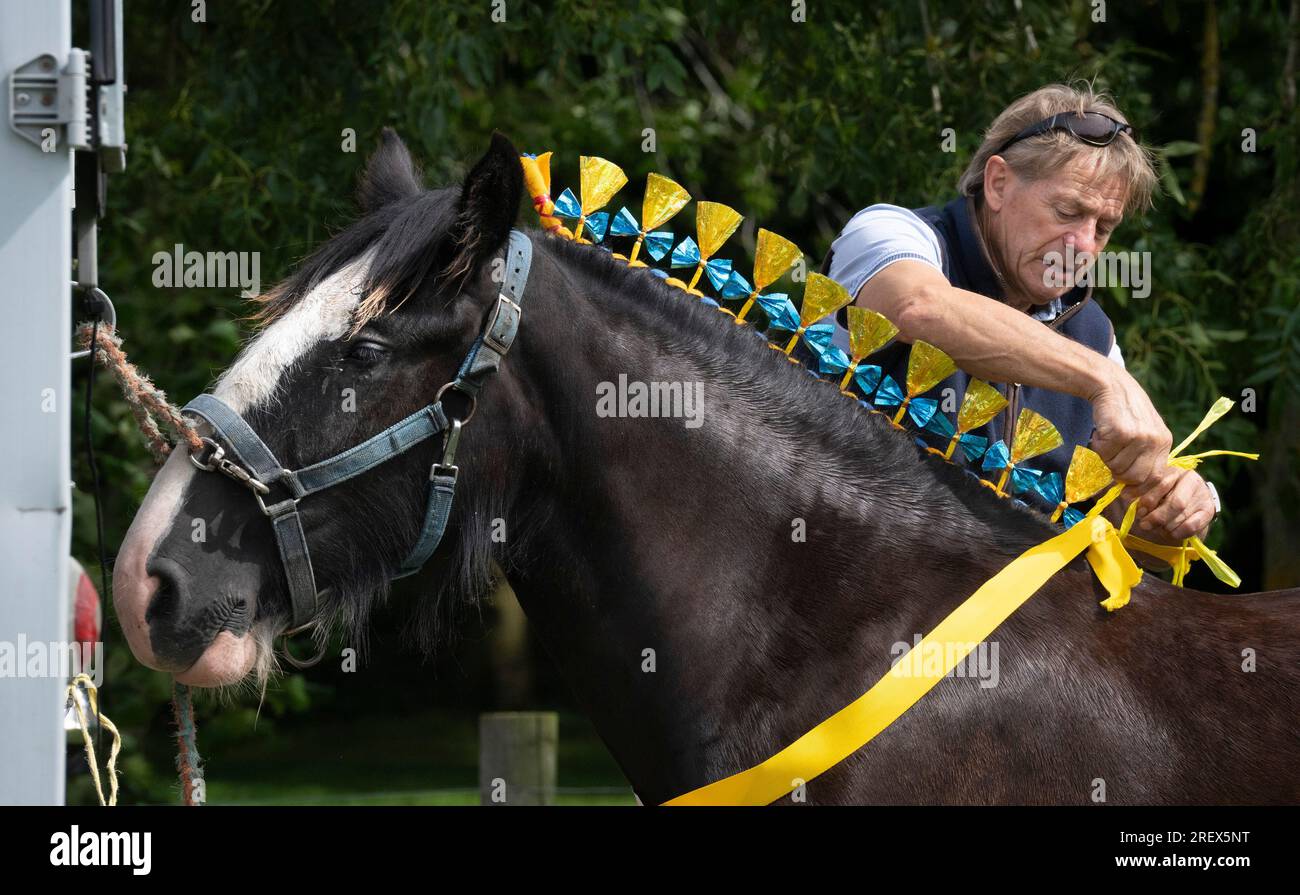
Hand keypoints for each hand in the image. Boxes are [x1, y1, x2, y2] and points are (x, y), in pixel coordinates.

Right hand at [1088, 366, 1172, 487]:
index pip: (1156, 478)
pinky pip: (1104, 455)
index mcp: (1164, 442)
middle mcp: (1155, 441)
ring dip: (1106, 458)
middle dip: (1119, 474)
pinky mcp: (1120, 433)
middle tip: (1110, 460)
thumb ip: (1145, 455)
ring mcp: (1139, 437)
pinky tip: (1100, 433)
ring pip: (1117, 468)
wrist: (1111, 385)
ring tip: (1107, 440)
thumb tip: (1134, 486)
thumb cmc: (1125, 410)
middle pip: (1136, 477)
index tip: (1126, 491)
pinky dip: (1097, 446)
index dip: (1139, 487)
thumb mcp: (1145, 431)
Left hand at [1124, 467, 1215, 543]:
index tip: (1139, 511)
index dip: (1148, 500)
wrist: (1189, 502)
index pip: (1161, 483)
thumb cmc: (1163, 495)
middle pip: (1175, 503)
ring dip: (1165, 526)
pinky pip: (1191, 526)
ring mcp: (1202, 496)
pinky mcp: (1208, 511)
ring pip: (1182, 516)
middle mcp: (1192, 480)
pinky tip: (1169, 532)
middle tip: (1144, 525)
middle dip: (1157, 517)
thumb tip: (1125, 495)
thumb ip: (1139, 491)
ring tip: (1157, 528)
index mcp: (1174, 471)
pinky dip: (1177, 532)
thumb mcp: (1151, 490)